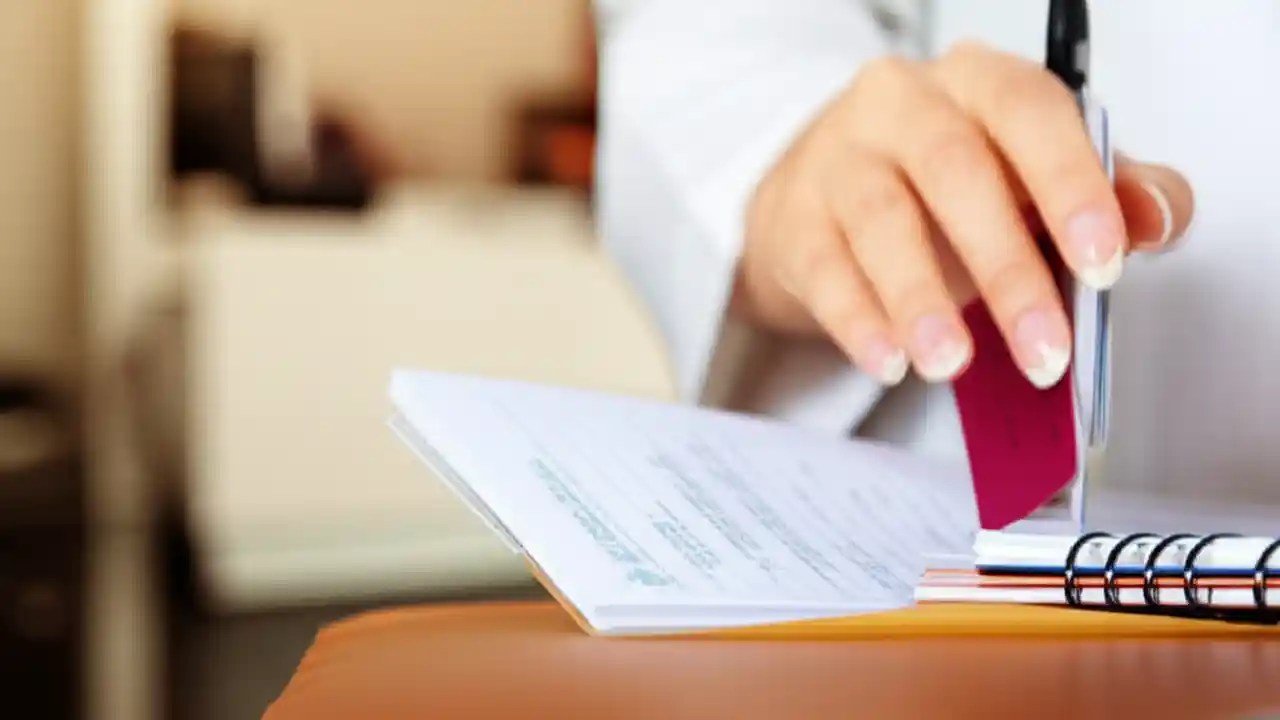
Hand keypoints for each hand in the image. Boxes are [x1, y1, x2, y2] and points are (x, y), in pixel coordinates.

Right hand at [735, 43, 1193, 387]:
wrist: (824, 198)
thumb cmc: (945, 189)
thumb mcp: (1034, 178)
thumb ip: (1111, 193)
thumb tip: (1156, 220)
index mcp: (979, 83)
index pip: (1029, 112)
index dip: (1070, 185)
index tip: (1103, 264)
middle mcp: (901, 104)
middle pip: (952, 170)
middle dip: (1004, 268)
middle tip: (1042, 353)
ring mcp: (837, 158)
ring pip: (879, 219)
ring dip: (920, 298)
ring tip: (950, 365)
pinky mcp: (793, 219)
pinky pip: (824, 268)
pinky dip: (859, 320)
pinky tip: (889, 361)